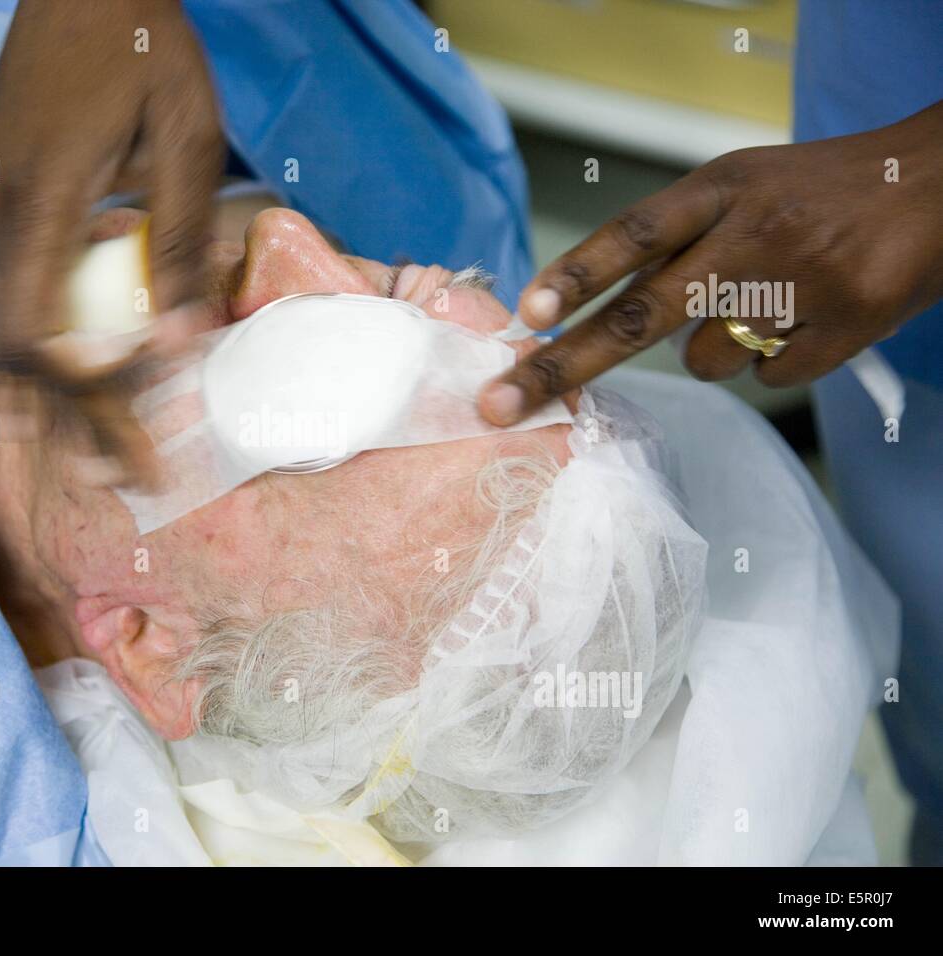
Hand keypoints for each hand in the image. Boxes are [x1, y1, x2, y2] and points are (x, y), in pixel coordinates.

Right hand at [0, 0, 223, 481]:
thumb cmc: (142, 45)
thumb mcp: (186, 137)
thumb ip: (180, 242)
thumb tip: (181, 341)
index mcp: (41, 200)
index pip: (44, 337)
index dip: (89, 404)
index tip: (137, 452)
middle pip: (23, 347)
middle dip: (77, 417)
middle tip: (129, 473)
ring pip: (15, 326)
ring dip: (64, 387)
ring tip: (112, 441)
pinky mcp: (1, 200)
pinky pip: (20, 293)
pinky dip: (57, 341)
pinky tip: (94, 367)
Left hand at [480, 101, 942, 425]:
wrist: (936, 181)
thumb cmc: (813, 192)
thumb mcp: (740, 185)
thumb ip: (673, 239)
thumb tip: (587, 315)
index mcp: (721, 188)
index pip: (634, 233)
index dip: (576, 276)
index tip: (527, 318)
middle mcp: (755, 232)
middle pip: (642, 314)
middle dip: (564, 366)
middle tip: (501, 406)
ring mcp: (802, 282)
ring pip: (705, 360)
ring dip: (713, 349)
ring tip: (764, 302)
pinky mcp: (848, 324)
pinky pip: (768, 378)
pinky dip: (773, 361)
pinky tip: (805, 320)